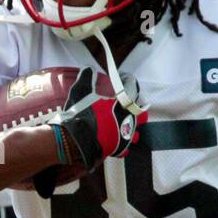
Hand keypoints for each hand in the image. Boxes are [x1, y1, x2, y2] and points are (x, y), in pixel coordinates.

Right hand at [34, 69, 146, 196]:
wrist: (77, 139)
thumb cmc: (81, 113)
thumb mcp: (81, 90)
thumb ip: (87, 77)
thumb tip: (88, 68)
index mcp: (122, 104)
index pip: (132, 87)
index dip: (128, 81)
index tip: (124, 79)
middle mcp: (128, 120)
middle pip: (141, 113)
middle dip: (135, 109)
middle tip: (127, 106)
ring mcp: (125, 136)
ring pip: (135, 134)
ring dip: (131, 129)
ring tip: (123, 126)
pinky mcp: (119, 149)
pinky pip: (126, 149)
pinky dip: (122, 145)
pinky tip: (116, 142)